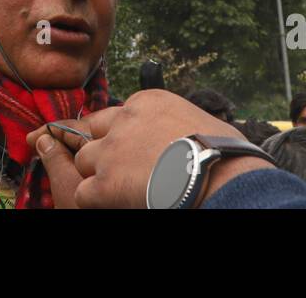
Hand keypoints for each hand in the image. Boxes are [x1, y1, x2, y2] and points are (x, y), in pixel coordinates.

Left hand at [25, 90, 272, 207]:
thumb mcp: (199, 119)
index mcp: (146, 102)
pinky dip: (94, 200)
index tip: (128, 147)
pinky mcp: (102, 183)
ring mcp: (109, 152)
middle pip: (93, 134)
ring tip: (120, 189)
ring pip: (83, 161)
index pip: (116, 114)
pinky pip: (83, 192)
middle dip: (100, 152)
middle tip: (114, 169)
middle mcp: (121, 121)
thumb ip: (176, 119)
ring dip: (95, 176)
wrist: (218, 175)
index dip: (118, 134)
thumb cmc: (222, 151)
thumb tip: (186, 127)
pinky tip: (113, 203)